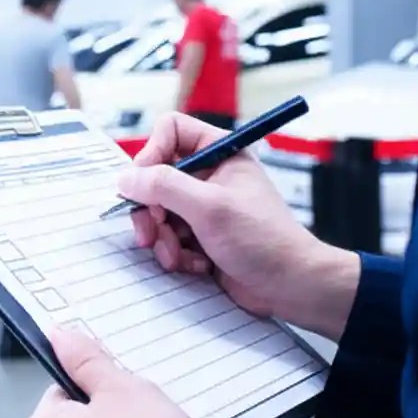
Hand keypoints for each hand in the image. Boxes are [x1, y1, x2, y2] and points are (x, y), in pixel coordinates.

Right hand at [117, 113, 359, 341]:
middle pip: (155, 176)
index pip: (170, 131)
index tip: (144, 183)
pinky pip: (168, 236)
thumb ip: (164, 187)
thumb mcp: (209, 207)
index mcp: (220, 153)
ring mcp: (204, 206)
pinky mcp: (200, 234)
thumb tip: (126, 179)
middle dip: (151, 208)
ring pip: (157, 210)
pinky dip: (175, 252)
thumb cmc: (264, 241)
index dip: (151, 153)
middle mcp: (210, 175)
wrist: (291, 286)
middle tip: (152, 229)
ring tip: (178, 255)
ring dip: (161, 237)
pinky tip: (195, 264)